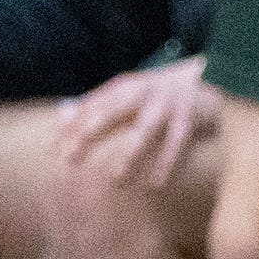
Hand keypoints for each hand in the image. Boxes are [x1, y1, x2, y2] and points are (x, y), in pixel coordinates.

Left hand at [54, 56, 213, 189]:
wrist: (209, 75)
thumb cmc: (158, 92)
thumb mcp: (127, 92)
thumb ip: (96, 103)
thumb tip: (61, 116)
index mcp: (121, 87)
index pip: (88, 107)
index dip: (68, 128)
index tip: (49, 150)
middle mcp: (140, 93)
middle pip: (108, 114)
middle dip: (86, 136)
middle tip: (68, 161)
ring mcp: (165, 106)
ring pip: (144, 131)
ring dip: (129, 155)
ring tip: (115, 179)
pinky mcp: (188, 119)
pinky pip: (176, 144)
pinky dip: (166, 163)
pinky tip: (155, 183)